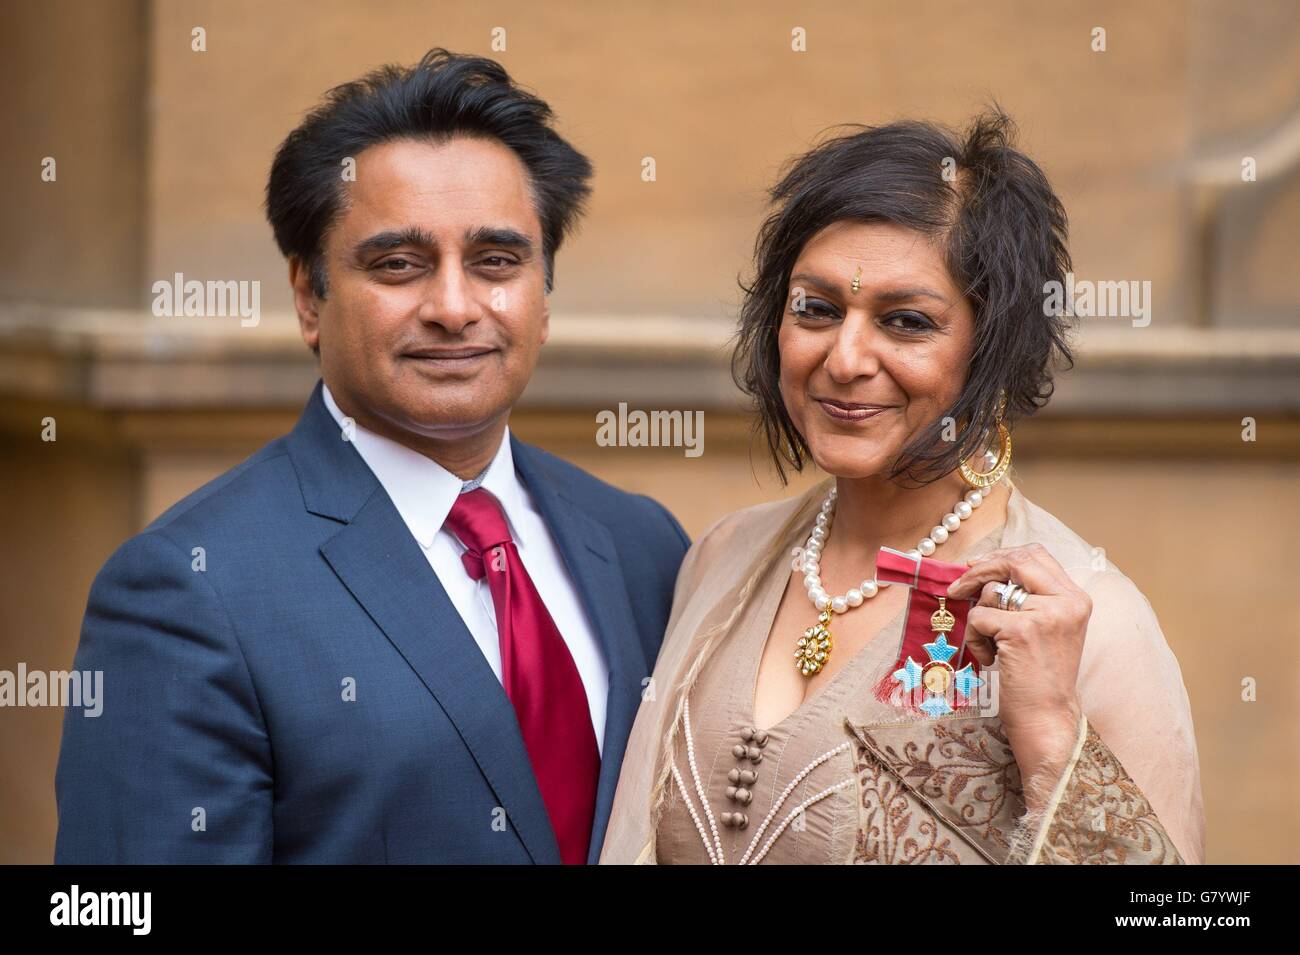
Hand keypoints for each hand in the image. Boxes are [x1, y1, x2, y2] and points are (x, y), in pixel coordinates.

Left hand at [947, 544, 1090, 807]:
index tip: (976, 566)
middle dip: (979, 570)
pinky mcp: (1022, 630)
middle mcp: (1067, 602)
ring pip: (991, 592)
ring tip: (990, 647)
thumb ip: (1028, 598)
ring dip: (978, 618)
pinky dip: (975, 639)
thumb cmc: (1039, 678)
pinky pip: (979, 617)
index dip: (1002, 556)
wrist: (1047, 718)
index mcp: (1076, 598)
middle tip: (958, 588)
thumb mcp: (1046, 629)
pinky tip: (990, 660)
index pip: (1036, 554)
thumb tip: (981, 568)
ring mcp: (1046, 614)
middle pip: (1014, 560)